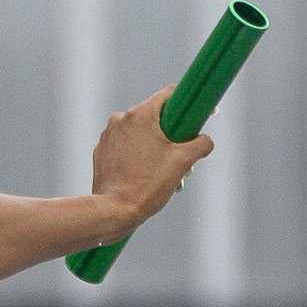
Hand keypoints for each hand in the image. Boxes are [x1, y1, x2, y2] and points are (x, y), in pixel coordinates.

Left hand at [89, 86, 213, 242]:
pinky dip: (140, 155)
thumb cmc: (147, 186)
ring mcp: (107, 137)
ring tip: (167, 171)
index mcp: (139, 115)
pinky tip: (149, 174)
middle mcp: (119, 120)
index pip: (169, 94)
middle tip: (185, 153)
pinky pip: (127, 146)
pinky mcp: (102, 152)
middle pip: (156, 116)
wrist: (112, 212)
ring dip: (158, 146)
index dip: (190, 102)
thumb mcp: (183, 162)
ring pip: (141, 133)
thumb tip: (205, 140)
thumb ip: (201, 143)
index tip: (202, 115)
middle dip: (174, 133)